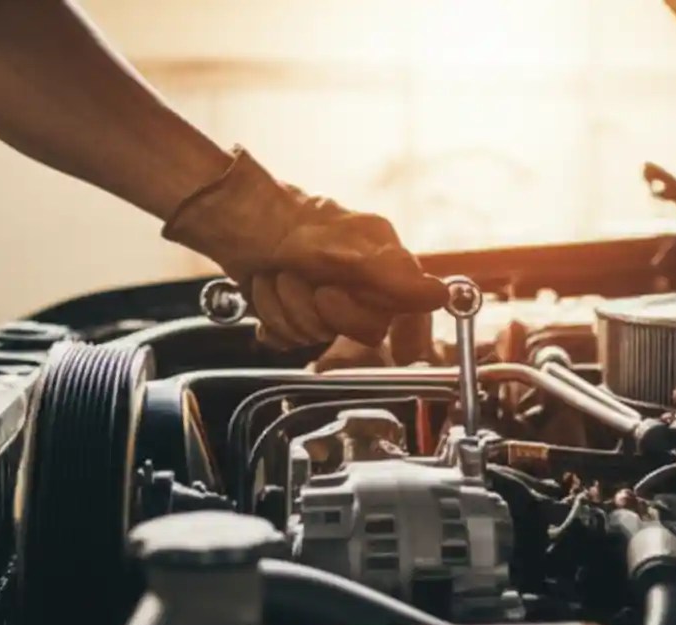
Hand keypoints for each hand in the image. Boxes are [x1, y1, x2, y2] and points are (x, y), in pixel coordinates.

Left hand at [163, 147, 444, 347]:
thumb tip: (441, 296)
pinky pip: (291, 338)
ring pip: (320, 334)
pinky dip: (273, 318)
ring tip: (280, 278)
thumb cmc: (290, 222)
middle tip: (313, 286)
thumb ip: (393, 277)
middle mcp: (359, 281)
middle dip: (327, 312)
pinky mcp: (295, 312)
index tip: (405, 352)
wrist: (235, 221)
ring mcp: (326, 298)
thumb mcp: (346, 250)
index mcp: (382, 260)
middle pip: (365, 328)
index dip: (412, 332)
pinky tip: (268, 293)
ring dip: (291, 309)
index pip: (412, 306)